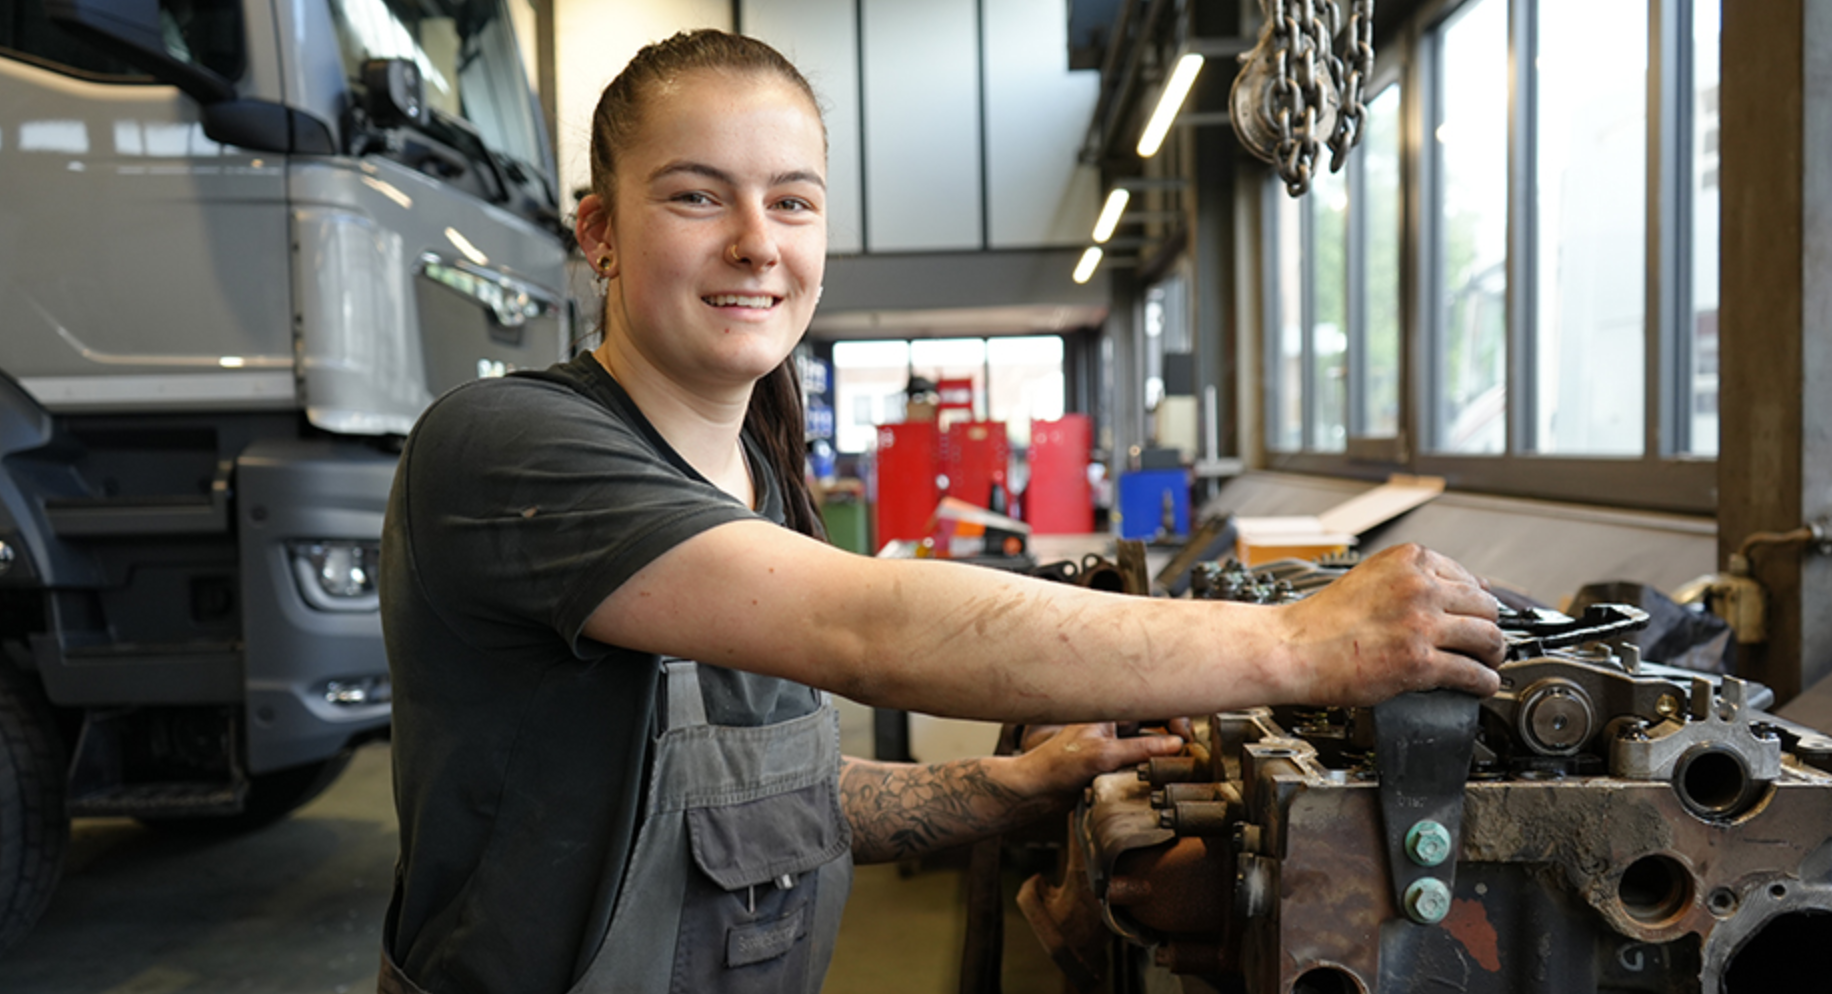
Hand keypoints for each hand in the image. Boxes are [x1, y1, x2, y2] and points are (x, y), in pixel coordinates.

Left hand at [1008, 722, 1187, 799]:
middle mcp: (1113, 722)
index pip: (1150, 701)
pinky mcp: (1113, 762)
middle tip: (1188, 746)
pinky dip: (1155, 762)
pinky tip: (1164, 769)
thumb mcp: (1103, 755)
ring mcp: (1114, 742)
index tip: (1185, 734)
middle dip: (1174, 728)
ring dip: (1166, 747)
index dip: (1173, 713)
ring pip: (1150, 739)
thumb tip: (1176, 745)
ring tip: (1182, 759)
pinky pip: (1141, 757)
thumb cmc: (1057, 765)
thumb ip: (1141, 749)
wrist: (1036, 791)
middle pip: (1154, 718)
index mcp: (1109, 710)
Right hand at [1277, 543, 1504, 705]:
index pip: (1469, 578)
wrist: (1291, 649)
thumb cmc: (1322, 620)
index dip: (1477, 602)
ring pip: (1488, 638)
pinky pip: (1473, 673)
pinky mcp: (1419, 663)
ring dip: (1493, 655)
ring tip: (1487, 663)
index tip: (1477, 616)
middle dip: (1490, 627)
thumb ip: (1412, 579)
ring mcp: (1421, 625)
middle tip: (1486, 643)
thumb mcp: (1371, 577)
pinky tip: (1481, 685)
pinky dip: (1484, 682)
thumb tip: (1464, 589)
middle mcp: (1419, 587)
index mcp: (1408, 561)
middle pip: (1486, 607)